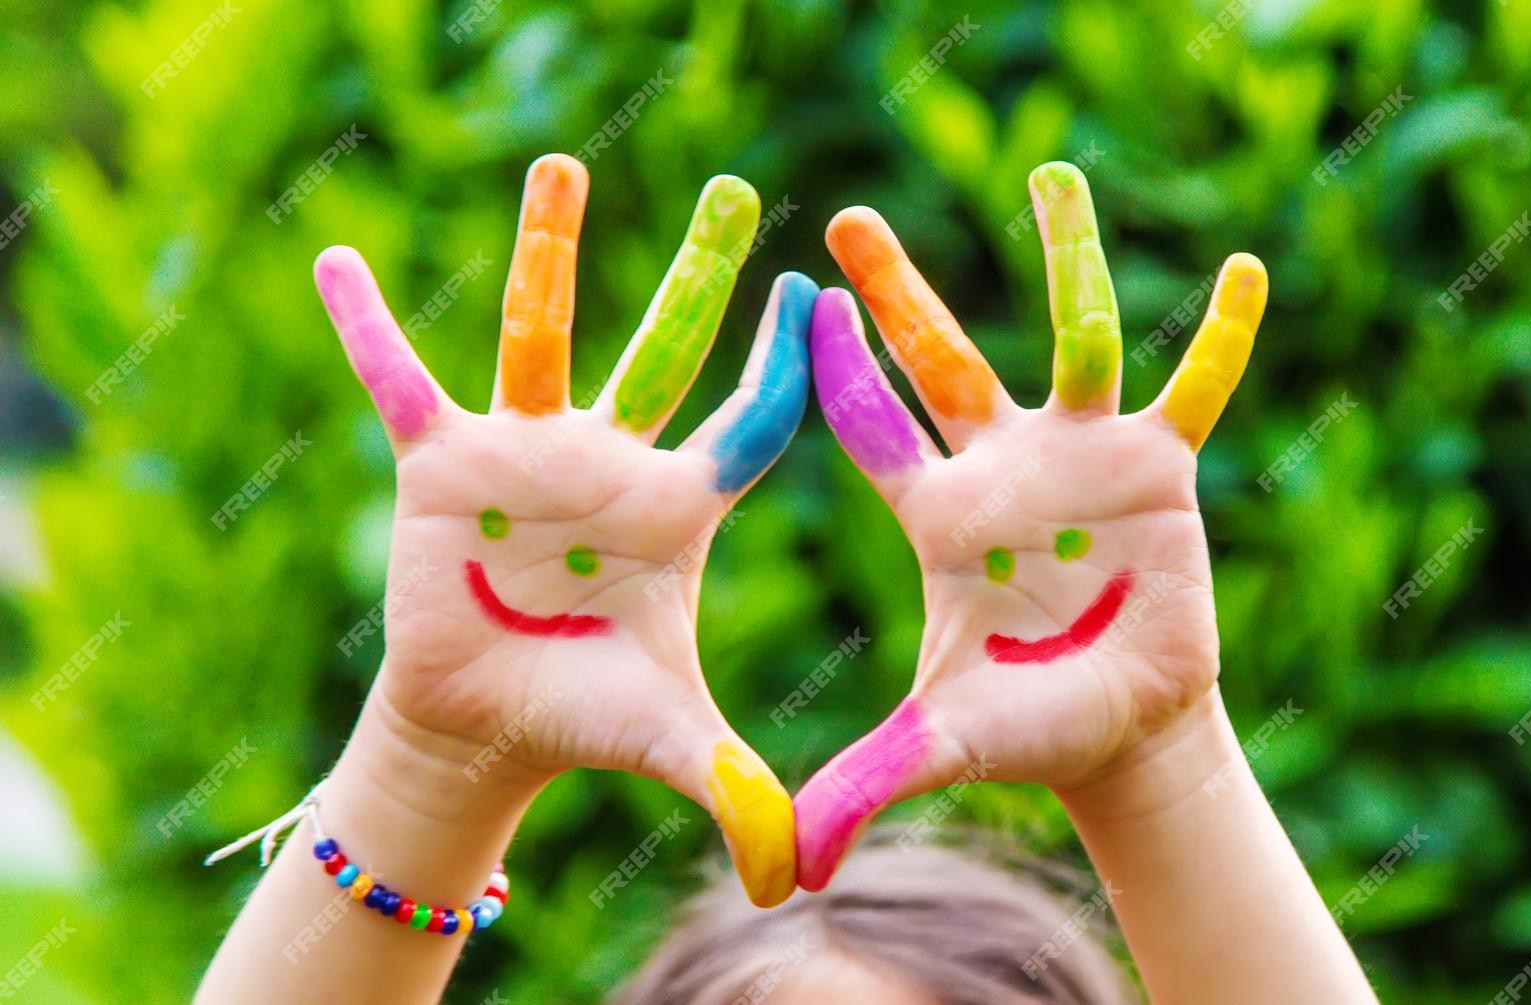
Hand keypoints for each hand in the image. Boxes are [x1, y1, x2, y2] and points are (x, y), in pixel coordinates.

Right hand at [314, 154, 808, 905]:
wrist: (490, 724)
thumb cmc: (589, 717)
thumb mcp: (670, 740)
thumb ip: (738, 790)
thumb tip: (796, 881)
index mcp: (680, 509)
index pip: (748, 423)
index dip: (782, 366)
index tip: (817, 296)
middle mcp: (611, 461)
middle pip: (666, 348)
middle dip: (704, 272)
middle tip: (747, 190)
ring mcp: (527, 453)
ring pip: (542, 333)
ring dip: (551, 251)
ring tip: (566, 166)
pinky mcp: (442, 465)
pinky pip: (400, 380)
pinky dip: (368, 329)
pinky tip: (335, 262)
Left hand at [793, 161, 1265, 889]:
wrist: (1120, 730)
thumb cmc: (1026, 729)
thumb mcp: (941, 746)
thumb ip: (864, 784)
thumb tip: (781, 873)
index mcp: (938, 514)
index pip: (874, 426)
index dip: (840, 368)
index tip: (804, 297)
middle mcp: (1002, 467)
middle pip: (943, 359)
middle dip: (898, 289)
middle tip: (849, 217)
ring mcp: (1082, 459)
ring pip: (1072, 339)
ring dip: (1065, 259)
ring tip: (1054, 175)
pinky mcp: (1160, 471)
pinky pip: (1195, 389)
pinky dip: (1219, 337)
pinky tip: (1243, 270)